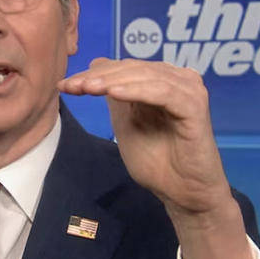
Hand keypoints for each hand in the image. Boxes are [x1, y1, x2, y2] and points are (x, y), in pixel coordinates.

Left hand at [58, 58, 252, 258]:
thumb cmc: (157, 161)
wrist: (182, 193)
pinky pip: (162, 92)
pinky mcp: (195, 105)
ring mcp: (189, 90)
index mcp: (162, 80)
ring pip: (145, 76)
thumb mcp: (125, 123)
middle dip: (98, 77)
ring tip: (87, 88)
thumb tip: (96, 65)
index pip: (123, 68)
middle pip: (132, 69)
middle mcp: (178, 79)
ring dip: (113, 80)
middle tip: (70, 86)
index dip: (92, 74)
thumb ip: (114, 95)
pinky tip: (114, 93)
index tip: (64, 86)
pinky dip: (136, 90)